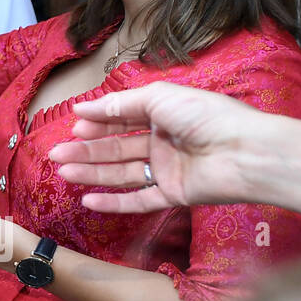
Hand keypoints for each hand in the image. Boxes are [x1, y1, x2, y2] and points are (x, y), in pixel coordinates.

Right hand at [50, 83, 257, 213]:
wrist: (243, 153)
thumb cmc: (204, 116)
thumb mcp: (158, 98)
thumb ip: (119, 105)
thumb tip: (82, 109)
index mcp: (163, 115)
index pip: (122, 119)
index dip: (97, 122)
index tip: (72, 125)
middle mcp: (164, 142)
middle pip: (117, 147)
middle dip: (86, 150)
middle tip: (56, 153)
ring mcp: (168, 170)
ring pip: (122, 173)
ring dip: (92, 173)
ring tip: (63, 172)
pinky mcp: (174, 195)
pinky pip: (139, 200)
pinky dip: (114, 202)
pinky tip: (88, 200)